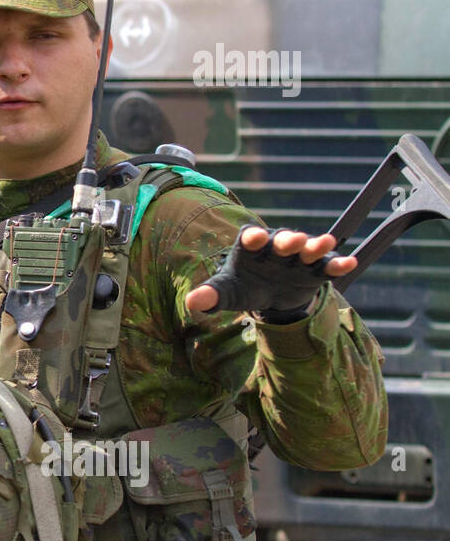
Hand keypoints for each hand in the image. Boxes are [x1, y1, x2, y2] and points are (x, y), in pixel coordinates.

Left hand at [185, 226, 357, 313]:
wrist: (271, 296)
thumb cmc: (244, 286)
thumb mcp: (227, 291)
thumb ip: (211, 294)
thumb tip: (192, 303)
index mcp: (250, 246)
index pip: (250, 238)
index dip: (253, 237)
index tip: (255, 236)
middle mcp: (276, 247)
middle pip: (283, 240)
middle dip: (288, 240)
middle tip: (292, 240)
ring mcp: (298, 257)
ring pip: (308, 249)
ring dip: (315, 246)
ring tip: (324, 244)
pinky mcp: (317, 270)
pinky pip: (329, 266)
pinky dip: (338, 263)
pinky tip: (349, 263)